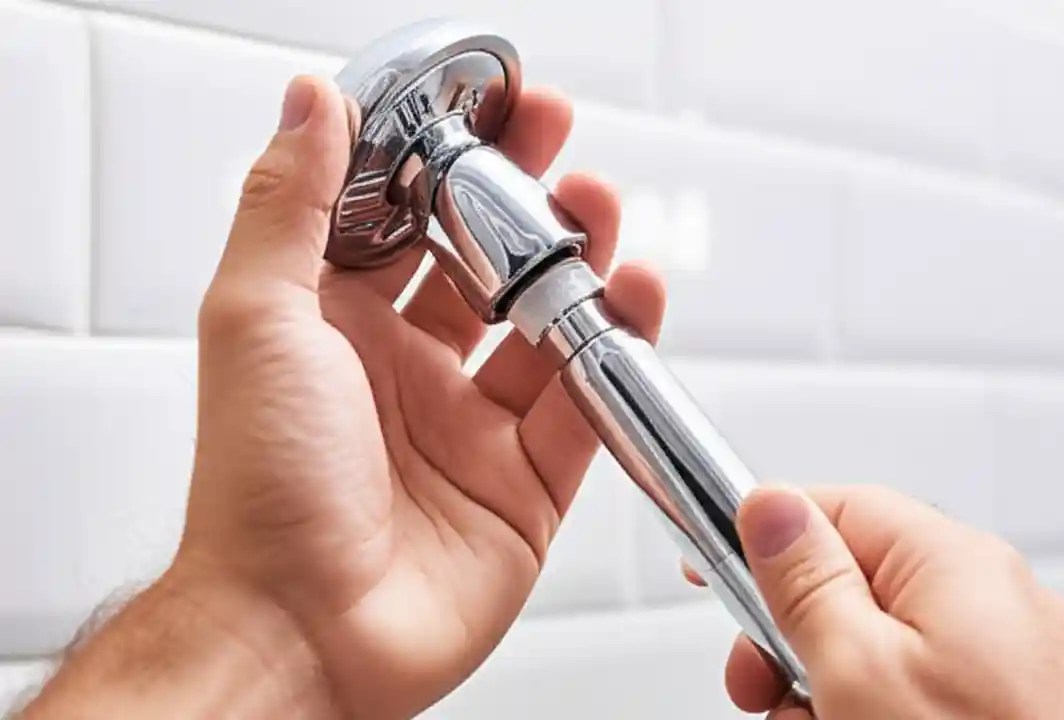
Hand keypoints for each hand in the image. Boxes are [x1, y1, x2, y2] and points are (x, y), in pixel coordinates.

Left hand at [22, 75, 663, 719]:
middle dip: (526, 204)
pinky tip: (634, 298)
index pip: (407, 223)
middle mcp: (408, 375)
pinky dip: (618, 350)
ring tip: (601, 212)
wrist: (303, 629)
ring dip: (580, 265)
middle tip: (561, 148)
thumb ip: (290, 205)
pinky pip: (587, 407)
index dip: (448, 165)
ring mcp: (471, 431)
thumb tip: (309, 105)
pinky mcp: (526, 488)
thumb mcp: (256, 316)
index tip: (488, 115)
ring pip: (546, 330)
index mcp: (338, 329)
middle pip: (487, 268)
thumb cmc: (259, 489)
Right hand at [689, 487, 1063, 718]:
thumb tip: (770, 504)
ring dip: (832, 693)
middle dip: (795, 642)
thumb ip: (808, 582)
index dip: (766, 537)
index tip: (712, 569)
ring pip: (884, 653)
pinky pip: (923, 694)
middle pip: (857, 588)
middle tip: (763, 692)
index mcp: (960, 565)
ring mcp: (1014, 666)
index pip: (840, 508)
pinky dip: (880, 716)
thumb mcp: (858, 672)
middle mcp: (998, 603)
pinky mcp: (1016, 714)